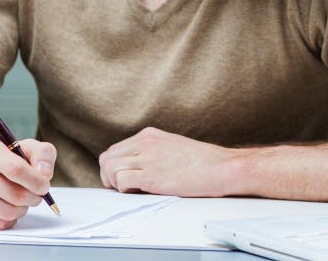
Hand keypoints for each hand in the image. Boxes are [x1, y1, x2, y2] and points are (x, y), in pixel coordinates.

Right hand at [0, 138, 56, 229]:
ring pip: (8, 212)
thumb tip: (45, 174)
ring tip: (22, 200)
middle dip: (33, 197)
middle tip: (37, 195)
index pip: (15, 169)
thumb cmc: (5, 160)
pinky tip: (8, 208)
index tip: (45, 186)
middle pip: (14, 194)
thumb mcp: (26, 148)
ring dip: (23, 209)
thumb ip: (43, 154)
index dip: (36, 181)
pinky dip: (11, 219)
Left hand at [99, 127, 237, 196]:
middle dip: (110, 176)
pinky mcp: (151, 175)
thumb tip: (135, 166)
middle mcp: (145, 142)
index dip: (114, 168)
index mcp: (149, 134)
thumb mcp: (171, 146)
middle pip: (107, 158)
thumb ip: (151, 151)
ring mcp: (148, 157)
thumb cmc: (202, 161)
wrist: (220, 167)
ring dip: (116, 184)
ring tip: (133, 190)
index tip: (123, 179)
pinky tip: (140, 192)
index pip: (115, 150)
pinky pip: (121, 181)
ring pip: (110, 169)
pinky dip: (125, 190)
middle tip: (124, 188)